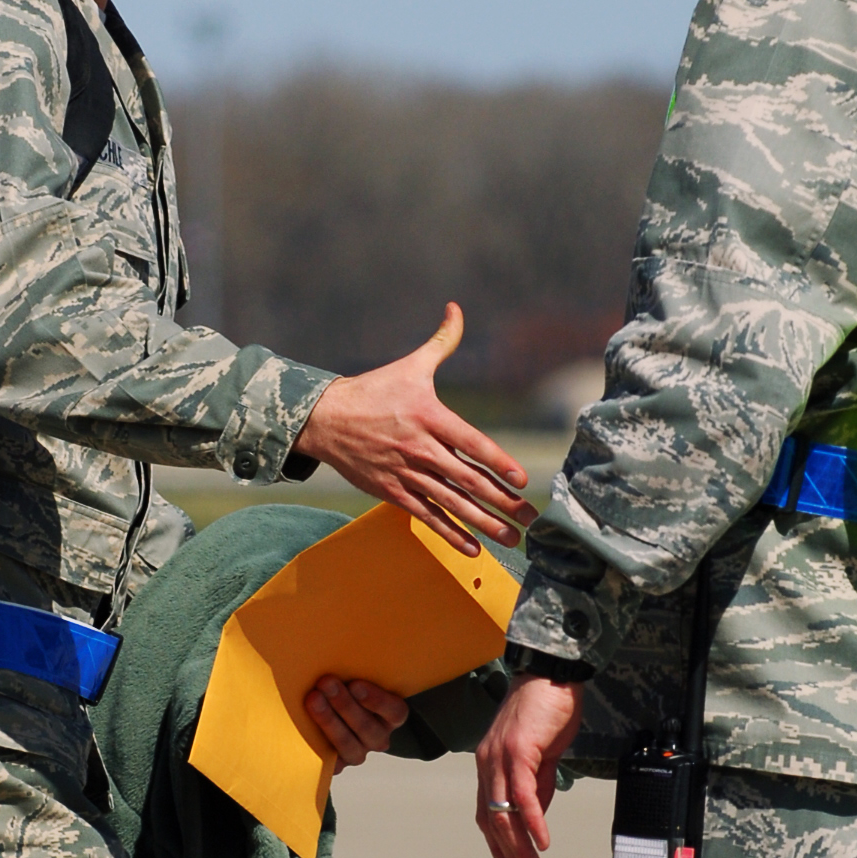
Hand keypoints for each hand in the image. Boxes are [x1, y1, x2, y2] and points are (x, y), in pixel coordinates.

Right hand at [295, 304, 533, 554]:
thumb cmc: (373, 391)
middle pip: (468, 479)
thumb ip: (442, 341)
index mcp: (429, 417)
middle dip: (502, 501)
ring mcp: (406, 474)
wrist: (324, 420)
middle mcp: (420, 448)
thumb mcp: (410, 365)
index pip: (471, 443)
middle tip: (531, 517)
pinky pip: (427, 517)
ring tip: (512, 537)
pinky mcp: (392, 493)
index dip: (497, 462)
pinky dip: (451, 533)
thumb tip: (456, 308)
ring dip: (484, 523)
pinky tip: (474, 549)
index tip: (521, 479)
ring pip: (451, 503)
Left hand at [305, 675, 408, 768]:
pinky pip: (329, 762)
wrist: (332, 710)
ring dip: (329, 722)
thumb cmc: (347, 687)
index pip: (394, 711)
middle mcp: (378, 737)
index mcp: (392, 715)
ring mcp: (358, 753)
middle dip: (344, 705)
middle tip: (325, 683)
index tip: (355, 684)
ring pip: (349, 745)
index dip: (376, 700)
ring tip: (312, 700)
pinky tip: (303, 729)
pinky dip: (316, 746)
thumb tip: (333, 649)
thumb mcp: (357, 677)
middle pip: (367, 728)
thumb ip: (353, 669)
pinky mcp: (337, 764)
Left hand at [475, 675, 585, 857]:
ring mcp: (499, 758)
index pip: (487, 817)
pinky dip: (532, 822)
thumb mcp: (540, 756)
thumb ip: (535, 786)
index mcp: (488, 767)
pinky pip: (522, 794)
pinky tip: (543, 843)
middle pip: (493, 823)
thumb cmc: (546, 711)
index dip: (498, 848)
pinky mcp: (518, 751)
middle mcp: (486, 765)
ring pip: (504, 815)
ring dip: (521, 850)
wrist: (551, 674)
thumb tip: (535, 818)